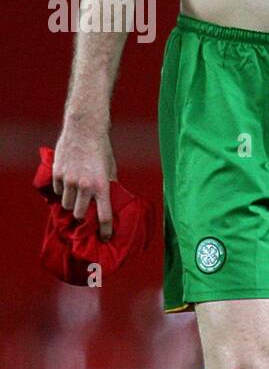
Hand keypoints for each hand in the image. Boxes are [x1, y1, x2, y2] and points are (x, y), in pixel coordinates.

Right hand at [53, 123, 115, 239]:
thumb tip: (109, 201)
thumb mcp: (111, 169)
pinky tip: (67, 185)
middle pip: (80, 215)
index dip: (105, 231)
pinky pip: (58, 192)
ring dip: (71, 204)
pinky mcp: (58, 174)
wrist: (84, 130)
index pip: (104, 216)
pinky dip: (62, 192)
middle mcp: (85, 186)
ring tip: (76, 198)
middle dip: (83, 217)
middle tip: (85, 214)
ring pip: (67, 205)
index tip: (104, 238)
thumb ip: (108, 185)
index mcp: (102, 186)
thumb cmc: (101, 149)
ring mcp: (69, 180)